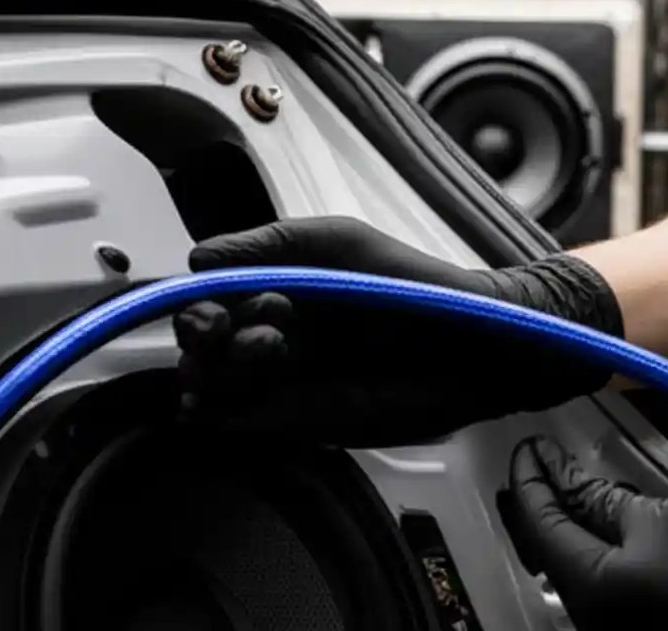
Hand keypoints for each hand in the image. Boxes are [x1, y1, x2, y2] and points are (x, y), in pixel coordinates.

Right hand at [172, 216, 621, 445]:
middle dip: (205, 341)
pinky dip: (222, 416)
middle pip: (207, 348)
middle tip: (232, 332)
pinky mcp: (305, 424)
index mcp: (278, 292)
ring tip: (267, 352)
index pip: (212, 303)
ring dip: (217, 374)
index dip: (201, 308)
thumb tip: (197, 261)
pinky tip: (216, 406)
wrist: (471, 339)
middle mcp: (275, 340)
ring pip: (219, 386)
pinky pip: (247, 423)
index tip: (216, 307)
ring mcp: (286, 385)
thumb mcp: (338, 244)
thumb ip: (270, 244)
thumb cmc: (410, 286)